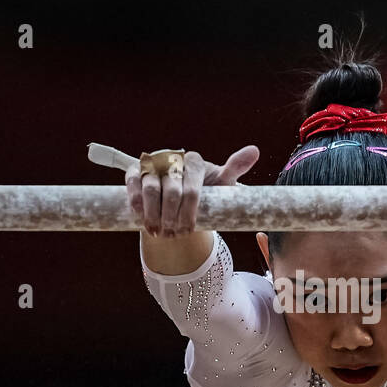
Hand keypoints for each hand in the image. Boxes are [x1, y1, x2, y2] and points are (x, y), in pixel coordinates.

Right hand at [127, 145, 259, 236]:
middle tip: (173, 235)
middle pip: (171, 191)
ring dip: (153, 214)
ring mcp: (153, 164)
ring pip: (150, 188)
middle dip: (171, 217)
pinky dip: (135, 200)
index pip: (192, 188)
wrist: (180, 202)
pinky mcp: (136, 171)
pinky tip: (140, 216)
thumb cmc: (204, 193)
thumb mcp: (221, 185)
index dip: (189, 213)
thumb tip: (254, 151)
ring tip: (158, 232)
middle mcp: (173, 159)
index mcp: (195, 161)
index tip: (188, 230)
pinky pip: (132, 182)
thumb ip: (234, 169)